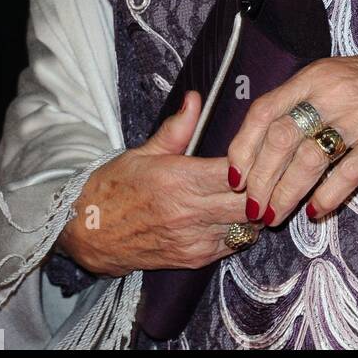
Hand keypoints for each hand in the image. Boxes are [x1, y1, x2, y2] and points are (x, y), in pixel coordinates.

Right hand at [54, 92, 258, 275]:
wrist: (87, 235)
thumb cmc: (113, 188)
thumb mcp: (143, 152)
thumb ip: (177, 128)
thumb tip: (196, 98)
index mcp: (178, 180)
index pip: (236, 170)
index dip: (256, 158)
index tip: (261, 146)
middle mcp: (189, 213)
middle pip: (249, 201)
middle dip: (264, 186)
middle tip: (270, 169)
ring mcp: (193, 240)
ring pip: (247, 226)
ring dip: (256, 209)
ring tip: (260, 191)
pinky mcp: (193, 259)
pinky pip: (233, 245)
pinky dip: (243, 229)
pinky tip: (239, 213)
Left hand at [225, 45, 357, 225]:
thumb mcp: (338, 76)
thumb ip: (304, 100)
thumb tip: (264, 138)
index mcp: (315, 75)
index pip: (263, 111)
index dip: (243, 148)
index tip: (235, 178)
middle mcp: (333, 91)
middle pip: (280, 140)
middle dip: (260, 180)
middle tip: (253, 209)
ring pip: (309, 160)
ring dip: (286, 194)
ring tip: (275, 217)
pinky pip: (348, 173)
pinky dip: (327, 196)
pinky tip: (317, 211)